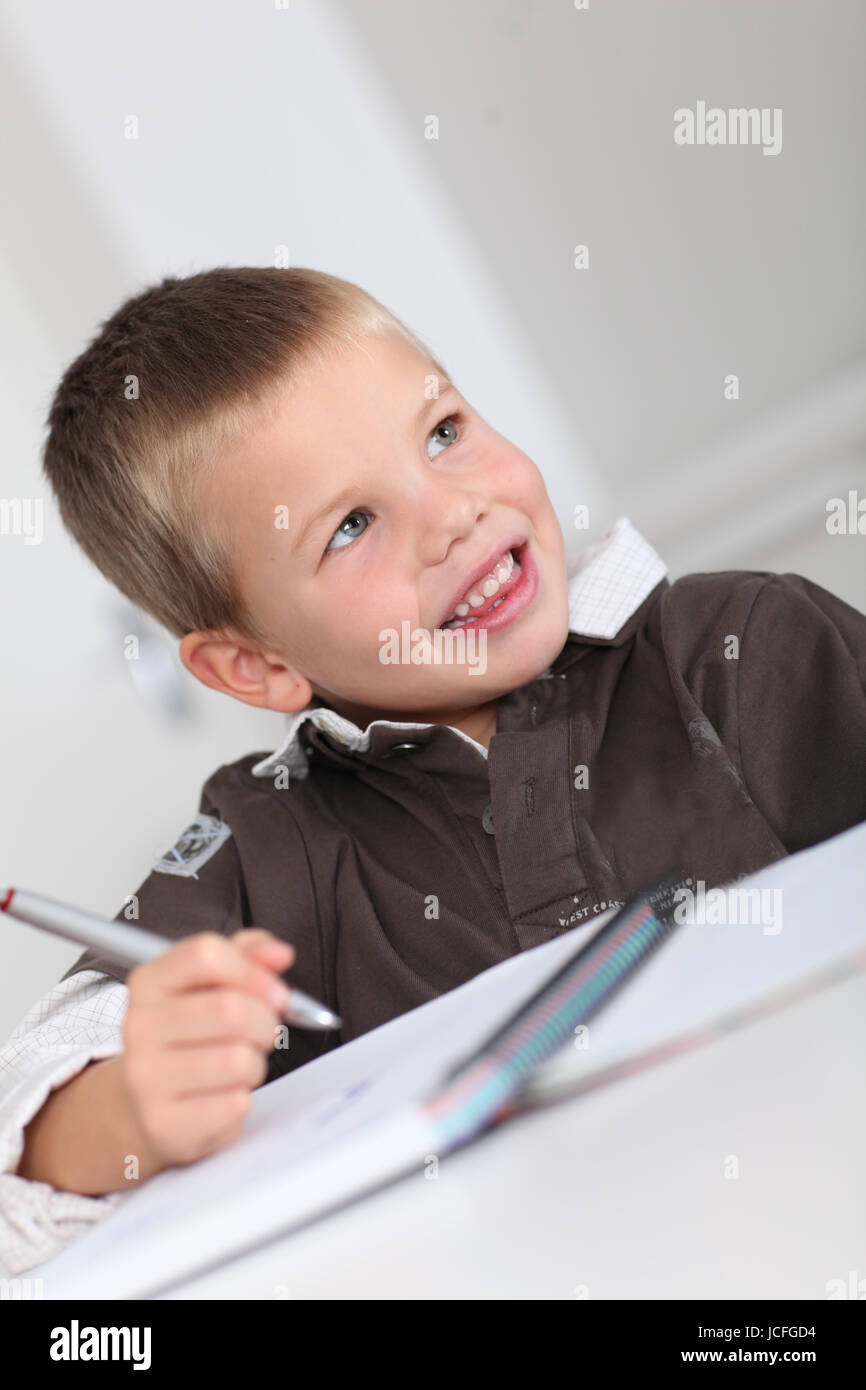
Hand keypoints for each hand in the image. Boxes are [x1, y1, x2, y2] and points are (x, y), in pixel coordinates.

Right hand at [119, 928, 294, 1168]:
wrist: (145, 1106)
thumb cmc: (187, 1040)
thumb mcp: (210, 987)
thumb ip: (247, 957)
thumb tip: (279, 953)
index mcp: (150, 982)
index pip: (206, 955)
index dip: (253, 971)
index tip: (273, 990)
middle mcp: (139, 1025)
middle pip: (230, 1010)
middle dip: (265, 1023)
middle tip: (261, 1034)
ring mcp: (145, 1076)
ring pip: (238, 1060)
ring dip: (255, 1065)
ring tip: (237, 1068)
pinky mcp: (162, 1123)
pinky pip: (234, 1104)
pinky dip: (241, 1101)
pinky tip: (221, 1098)